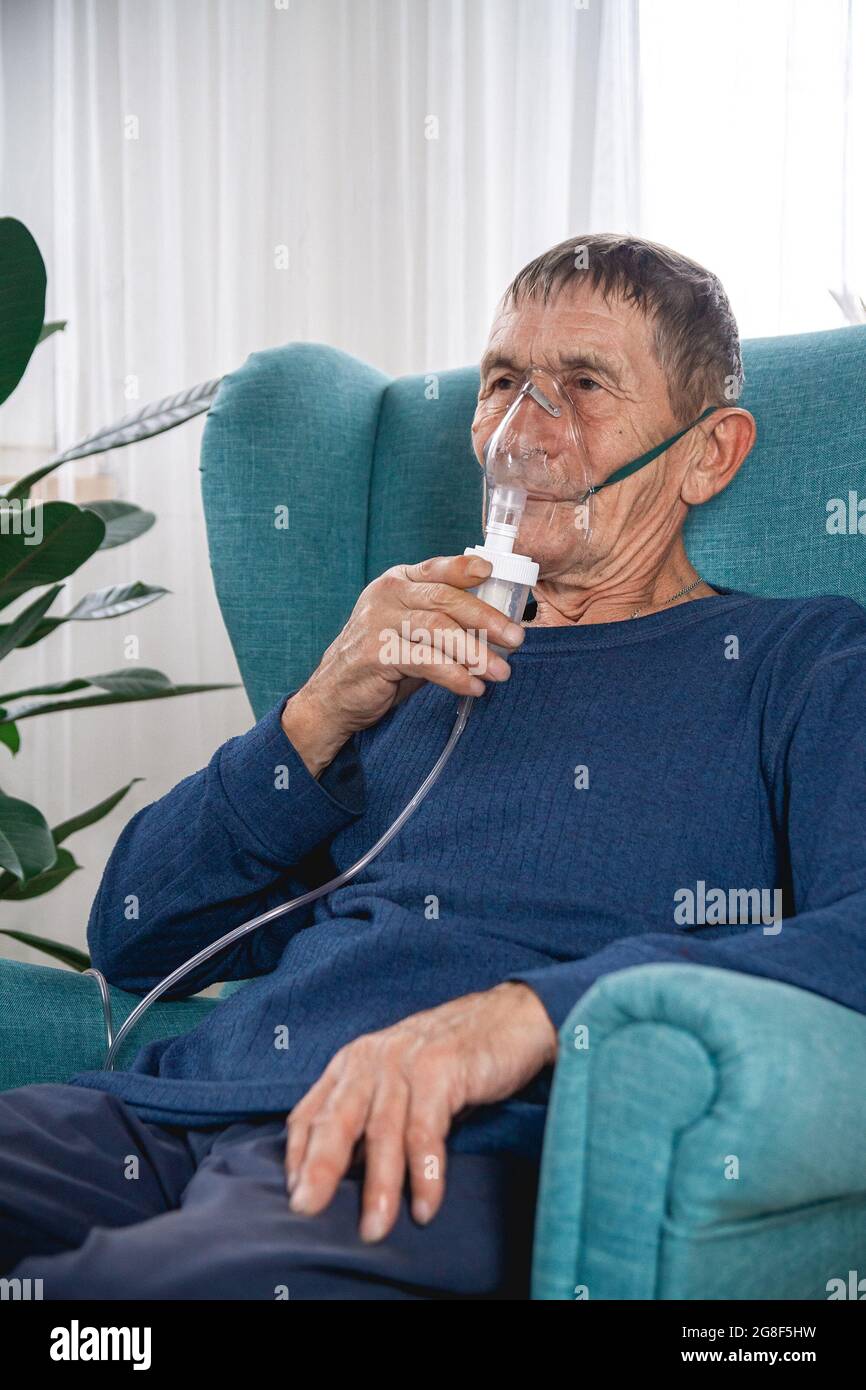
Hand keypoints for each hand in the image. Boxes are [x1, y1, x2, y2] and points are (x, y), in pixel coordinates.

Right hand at [281, 554, 525, 776]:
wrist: (335, 694)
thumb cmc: (382, 660)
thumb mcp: (411, 630)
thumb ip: (444, 619)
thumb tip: (498, 626)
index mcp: (397, 582)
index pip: (436, 569)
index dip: (465, 568)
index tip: (492, 573)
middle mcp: (387, 596)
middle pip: (444, 599)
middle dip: (485, 619)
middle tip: (515, 639)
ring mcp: (378, 623)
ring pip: (437, 629)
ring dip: (475, 652)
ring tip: (501, 671)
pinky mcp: (375, 654)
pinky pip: (424, 661)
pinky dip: (454, 675)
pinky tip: (473, 686)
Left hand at [285, 982, 555, 1241]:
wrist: (512, 1018)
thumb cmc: (454, 1059)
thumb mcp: (400, 1082)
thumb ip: (371, 1116)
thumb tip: (345, 1176)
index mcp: (354, 1064)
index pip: (310, 1113)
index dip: (298, 1157)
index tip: (293, 1197)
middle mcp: (372, 1060)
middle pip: (337, 1120)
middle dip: (320, 1168)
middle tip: (307, 1210)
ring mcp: (406, 1062)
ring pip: (382, 1131)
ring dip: (379, 1185)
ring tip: (374, 1229)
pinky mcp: (442, 1069)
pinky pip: (426, 1129)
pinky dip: (425, 1172)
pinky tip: (426, 1206)